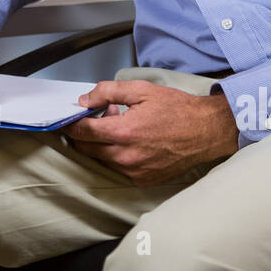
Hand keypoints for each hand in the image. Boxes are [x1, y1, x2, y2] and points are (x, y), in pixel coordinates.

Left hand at [61, 81, 238, 185]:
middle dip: (84, 134)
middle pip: (86, 149)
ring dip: (103, 144)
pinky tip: (132, 141)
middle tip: (99, 118)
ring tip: (122, 127)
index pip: (82, 132)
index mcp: (123, 132)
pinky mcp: (143, 180)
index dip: (70, 124)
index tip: (65, 120)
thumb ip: (108, 92)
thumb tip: (85, 100)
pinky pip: (119, 169)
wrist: (206, 131)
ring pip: (102, 159)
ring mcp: (134, 172)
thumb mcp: (141, 90)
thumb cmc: (177, 110)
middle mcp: (126, 156)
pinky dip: (118, 155)